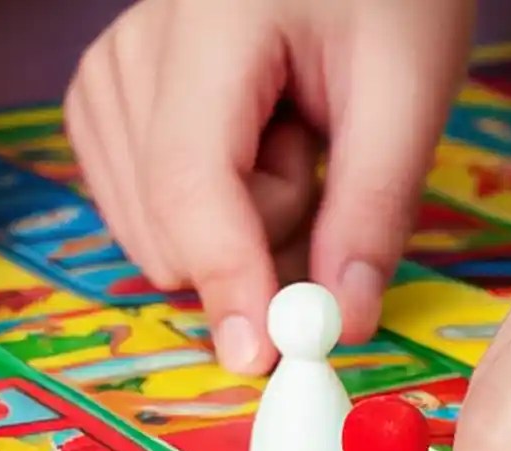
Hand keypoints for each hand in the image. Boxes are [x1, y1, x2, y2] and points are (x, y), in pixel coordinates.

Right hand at [64, 0, 471, 372]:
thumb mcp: (408, 84)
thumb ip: (373, 209)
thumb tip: (339, 327)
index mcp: (202, 26)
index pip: (189, 184)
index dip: (226, 280)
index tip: (265, 357)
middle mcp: (125, 57)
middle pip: (171, 228)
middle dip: (259, 234)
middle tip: (316, 162)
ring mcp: (103, 82)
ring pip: (156, 237)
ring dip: (238, 222)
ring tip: (284, 132)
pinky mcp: (102, 109)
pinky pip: (147, 219)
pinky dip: (210, 211)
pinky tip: (247, 139)